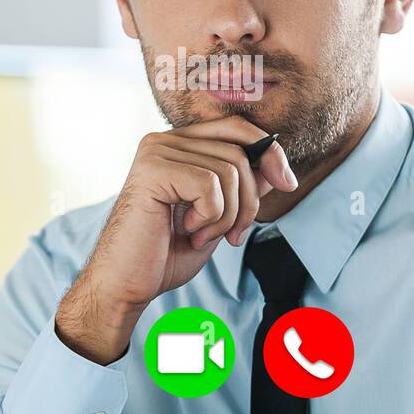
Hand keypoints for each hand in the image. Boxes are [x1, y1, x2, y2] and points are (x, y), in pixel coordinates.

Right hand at [56, 116, 297, 363]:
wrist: (126, 285)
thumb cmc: (165, 255)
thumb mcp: (218, 218)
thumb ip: (242, 189)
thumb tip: (275, 169)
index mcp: (178, 145)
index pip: (236, 128)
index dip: (269, 152)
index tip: (288, 184)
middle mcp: (164, 140)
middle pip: (238, 152)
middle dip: (249, 200)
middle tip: (233, 236)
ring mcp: (155, 151)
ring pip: (229, 170)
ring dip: (228, 215)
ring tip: (202, 236)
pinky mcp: (152, 170)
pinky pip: (210, 186)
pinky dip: (211, 218)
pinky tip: (187, 232)